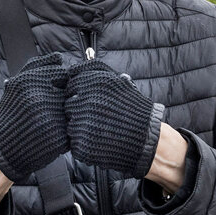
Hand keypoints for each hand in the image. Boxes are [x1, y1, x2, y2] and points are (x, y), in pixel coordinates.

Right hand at [0, 52, 69, 180]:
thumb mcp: (18, 83)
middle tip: (51, 108)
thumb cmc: (12, 111)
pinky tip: (51, 132)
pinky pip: (73, 127)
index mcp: (30, 82)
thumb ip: (38, 64)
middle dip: (63, 98)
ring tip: (50, 120)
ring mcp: (51, 119)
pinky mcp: (58, 138)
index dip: (59, 82)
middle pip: (69, 91)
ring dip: (66, 113)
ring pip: (72, 109)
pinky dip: (66, 129)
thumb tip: (60, 57)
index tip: (51, 91)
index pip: (62, 74)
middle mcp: (40, 98)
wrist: (3, 146)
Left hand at [64, 60, 161, 177]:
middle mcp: (85, 102)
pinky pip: (74, 143)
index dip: (79, 94)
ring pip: (70, 125)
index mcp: (93, 84)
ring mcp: (82, 125)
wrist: (147, 137)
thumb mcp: (118, 81)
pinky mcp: (82, 145)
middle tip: (97, 117)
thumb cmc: (133, 108)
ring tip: (101, 129)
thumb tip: (71, 69)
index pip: (70, 87)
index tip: (90, 101)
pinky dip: (84, 143)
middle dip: (79, 111)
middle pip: (68, 106)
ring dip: (80, 127)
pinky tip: (100, 140)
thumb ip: (94, 70)